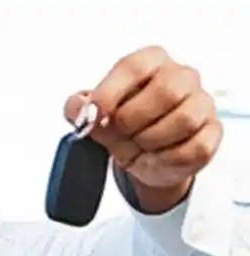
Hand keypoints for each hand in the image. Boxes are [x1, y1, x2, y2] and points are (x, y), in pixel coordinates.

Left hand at [64, 46, 222, 208]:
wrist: (145, 158)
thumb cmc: (124, 127)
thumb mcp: (96, 117)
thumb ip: (81, 108)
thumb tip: (78, 105)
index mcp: (151, 62)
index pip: (135, 66)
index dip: (110, 92)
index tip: (94, 114)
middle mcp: (182, 76)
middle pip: (166, 90)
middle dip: (133, 120)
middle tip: (120, 133)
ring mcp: (202, 104)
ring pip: (182, 120)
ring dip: (150, 140)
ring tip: (137, 145)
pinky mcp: (211, 133)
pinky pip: (192, 148)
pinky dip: (165, 159)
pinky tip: (155, 157)